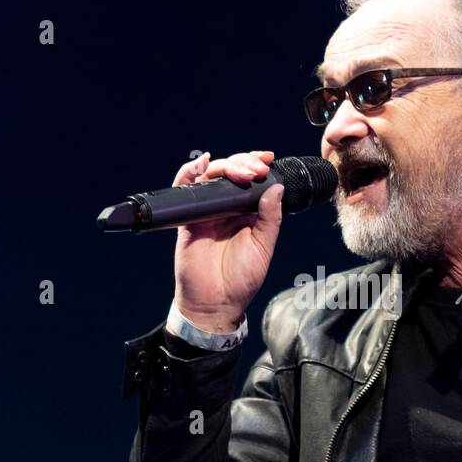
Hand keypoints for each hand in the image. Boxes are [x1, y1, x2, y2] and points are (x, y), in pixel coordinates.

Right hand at [171, 150, 282, 332]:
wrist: (216, 302)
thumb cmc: (241, 279)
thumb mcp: (263, 246)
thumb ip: (270, 218)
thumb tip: (276, 188)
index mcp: (247, 213)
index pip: (250, 180)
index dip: (256, 165)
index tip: (267, 159)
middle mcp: (226, 208)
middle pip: (230, 172)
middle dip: (243, 163)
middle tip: (256, 170)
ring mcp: (206, 211)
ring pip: (210, 176)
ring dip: (224, 166)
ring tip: (239, 171)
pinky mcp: (188, 218)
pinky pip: (184, 190)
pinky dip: (189, 172)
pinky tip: (201, 164)